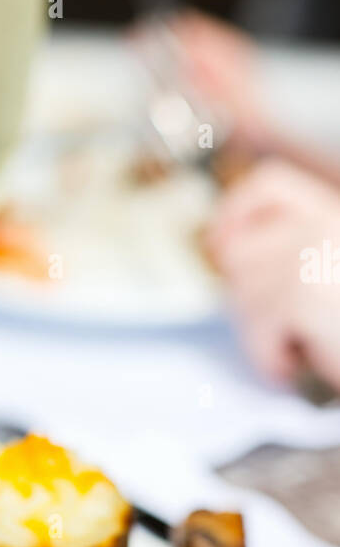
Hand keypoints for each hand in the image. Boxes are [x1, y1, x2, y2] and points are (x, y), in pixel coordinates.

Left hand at [206, 160, 339, 388]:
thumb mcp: (326, 275)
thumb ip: (288, 254)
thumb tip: (227, 250)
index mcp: (333, 215)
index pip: (270, 185)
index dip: (234, 211)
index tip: (218, 242)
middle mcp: (324, 225)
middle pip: (239, 253)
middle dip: (249, 298)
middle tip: (281, 326)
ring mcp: (314, 255)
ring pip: (242, 297)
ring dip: (263, 333)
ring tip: (302, 344)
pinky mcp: (303, 292)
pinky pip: (257, 328)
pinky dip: (270, 357)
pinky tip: (298, 361)